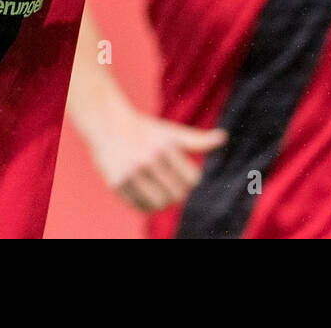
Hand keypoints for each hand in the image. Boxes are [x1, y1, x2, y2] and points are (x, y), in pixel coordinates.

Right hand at [87, 110, 226, 212]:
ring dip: (161, 200)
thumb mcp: (170, 132)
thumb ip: (197, 140)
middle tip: (170, 184)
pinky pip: (139, 206)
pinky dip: (145, 205)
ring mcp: (130, 173)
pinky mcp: (116, 183)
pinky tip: (145, 194)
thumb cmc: (145, 129)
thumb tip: (223, 137)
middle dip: (176, 191)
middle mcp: (147, 160)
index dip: (190, 179)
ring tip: (158, 190)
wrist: (107, 124)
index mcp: (164, 147)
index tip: (182, 174)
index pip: (191, 179)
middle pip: (176, 195)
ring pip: (158, 204)